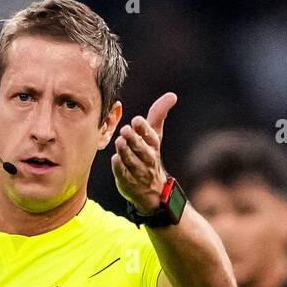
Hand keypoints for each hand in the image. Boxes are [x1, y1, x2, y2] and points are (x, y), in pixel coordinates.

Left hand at [112, 91, 176, 214]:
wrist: (152, 190)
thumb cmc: (150, 155)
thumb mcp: (155, 135)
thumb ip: (159, 115)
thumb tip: (172, 95)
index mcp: (153, 145)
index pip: (150, 136)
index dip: (144, 128)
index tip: (137, 120)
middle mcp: (148, 159)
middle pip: (141, 149)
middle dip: (134, 139)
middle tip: (125, 130)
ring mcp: (138, 172)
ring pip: (132, 162)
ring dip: (126, 152)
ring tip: (119, 142)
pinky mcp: (128, 182)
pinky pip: (124, 175)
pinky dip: (120, 168)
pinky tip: (115, 159)